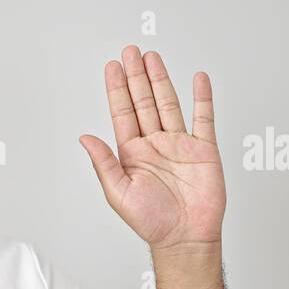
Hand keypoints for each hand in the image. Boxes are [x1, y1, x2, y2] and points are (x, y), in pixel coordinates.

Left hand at [78, 45, 225, 250]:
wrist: (185, 237)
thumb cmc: (151, 221)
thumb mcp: (118, 193)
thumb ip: (103, 163)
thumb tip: (84, 137)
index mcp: (132, 153)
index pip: (122, 113)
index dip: (117, 89)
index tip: (112, 67)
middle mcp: (154, 144)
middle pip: (144, 101)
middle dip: (136, 76)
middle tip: (130, 51)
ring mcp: (179, 144)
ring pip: (169, 103)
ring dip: (161, 80)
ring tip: (153, 57)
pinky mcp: (203, 150)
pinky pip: (203, 118)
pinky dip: (202, 98)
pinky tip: (198, 79)